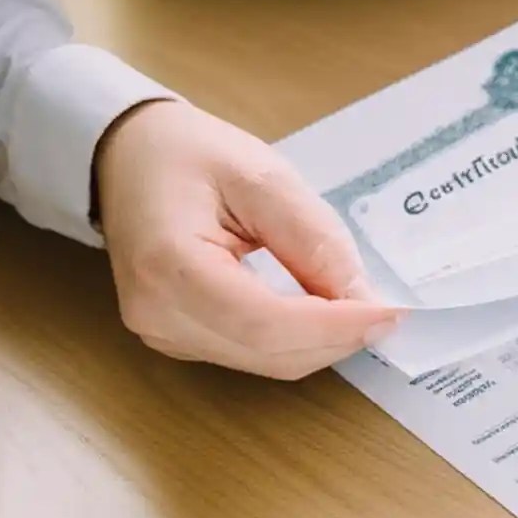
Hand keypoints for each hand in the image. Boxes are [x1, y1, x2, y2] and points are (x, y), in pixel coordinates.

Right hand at [96, 100, 404, 379]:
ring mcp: (162, 333)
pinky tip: (324, 313)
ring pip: (265, 362)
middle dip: (337, 338)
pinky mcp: (177, 339)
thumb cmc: (190, 155)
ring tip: (361, 309)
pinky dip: (297, 340)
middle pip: (268, 352)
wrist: (129, 157)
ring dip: (322, 343)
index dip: (333, 327)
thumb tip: (362, 298)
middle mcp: (157, 313)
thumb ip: (314, 239)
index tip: (388, 313)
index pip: (264, 323)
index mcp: (168, 265)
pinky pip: (252, 354)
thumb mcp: (264, 177)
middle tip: (388, 313)